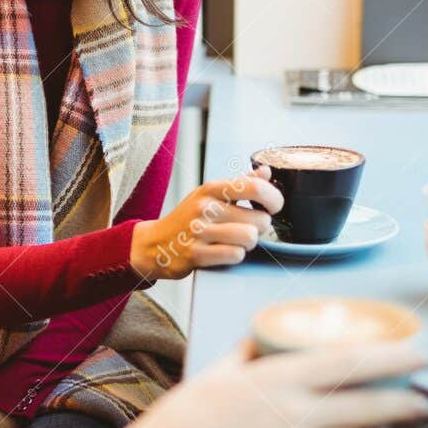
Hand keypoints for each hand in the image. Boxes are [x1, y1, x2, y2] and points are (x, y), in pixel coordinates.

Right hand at [110, 341, 427, 427]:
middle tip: (426, 392)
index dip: (391, 357)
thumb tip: (265, 338)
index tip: (418, 352)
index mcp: (278, 377)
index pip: (349, 361)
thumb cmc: (182, 421)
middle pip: (369, 401)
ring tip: (408, 427)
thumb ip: (249, 354)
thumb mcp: (216, 372)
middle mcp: (297, 412)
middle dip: (405, 397)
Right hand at [129, 168, 279, 278]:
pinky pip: (235, 255)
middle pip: (259, 219)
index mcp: (211, 189)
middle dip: (260, 227)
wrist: (154, 244)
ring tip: (237, 241)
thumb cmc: (187, 219)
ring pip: (249, 237)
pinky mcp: (195, 254)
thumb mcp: (210, 195)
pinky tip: (225, 252)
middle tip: (248, 228)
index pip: (254, 187)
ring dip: (248, 243)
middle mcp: (204, 207)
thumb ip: (240, 183)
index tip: (274, 206)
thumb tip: (266, 171)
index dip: (273, 198)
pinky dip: (235, 255)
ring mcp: (199, 231)